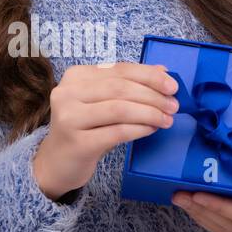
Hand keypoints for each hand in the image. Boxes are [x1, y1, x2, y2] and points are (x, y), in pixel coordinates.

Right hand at [33, 61, 180, 199]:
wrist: (57, 163)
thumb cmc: (85, 129)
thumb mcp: (103, 102)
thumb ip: (128, 84)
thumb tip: (163, 71)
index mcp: (76, 76)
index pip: (119, 69)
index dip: (149, 75)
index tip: (172, 85)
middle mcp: (68, 93)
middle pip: (120, 88)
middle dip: (152, 96)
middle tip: (173, 106)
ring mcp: (69, 118)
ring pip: (119, 109)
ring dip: (149, 113)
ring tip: (166, 119)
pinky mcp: (77, 143)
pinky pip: (117, 132)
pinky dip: (139, 129)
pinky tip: (151, 130)